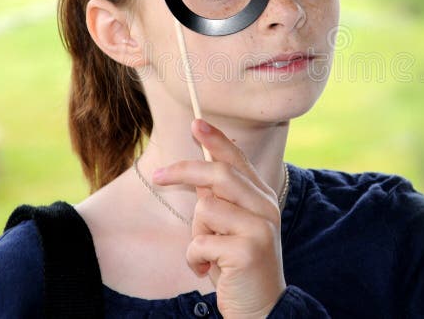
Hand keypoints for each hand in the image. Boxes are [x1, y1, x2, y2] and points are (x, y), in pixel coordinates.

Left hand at [152, 118, 285, 317]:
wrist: (261, 309)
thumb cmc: (238, 266)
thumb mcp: (228, 228)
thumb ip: (219, 200)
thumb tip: (197, 172)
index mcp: (261, 198)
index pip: (238, 160)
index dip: (216, 141)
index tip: (196, 123)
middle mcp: (265, 207)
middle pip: (220, 174)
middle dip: (185, 172)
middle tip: (158, 175)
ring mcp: (259, 228)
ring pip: (205, 209)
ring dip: (195, 234)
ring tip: (207, 253)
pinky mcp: (248, 250)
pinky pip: (201, 242)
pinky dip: (195, 259)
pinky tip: (207, 271)